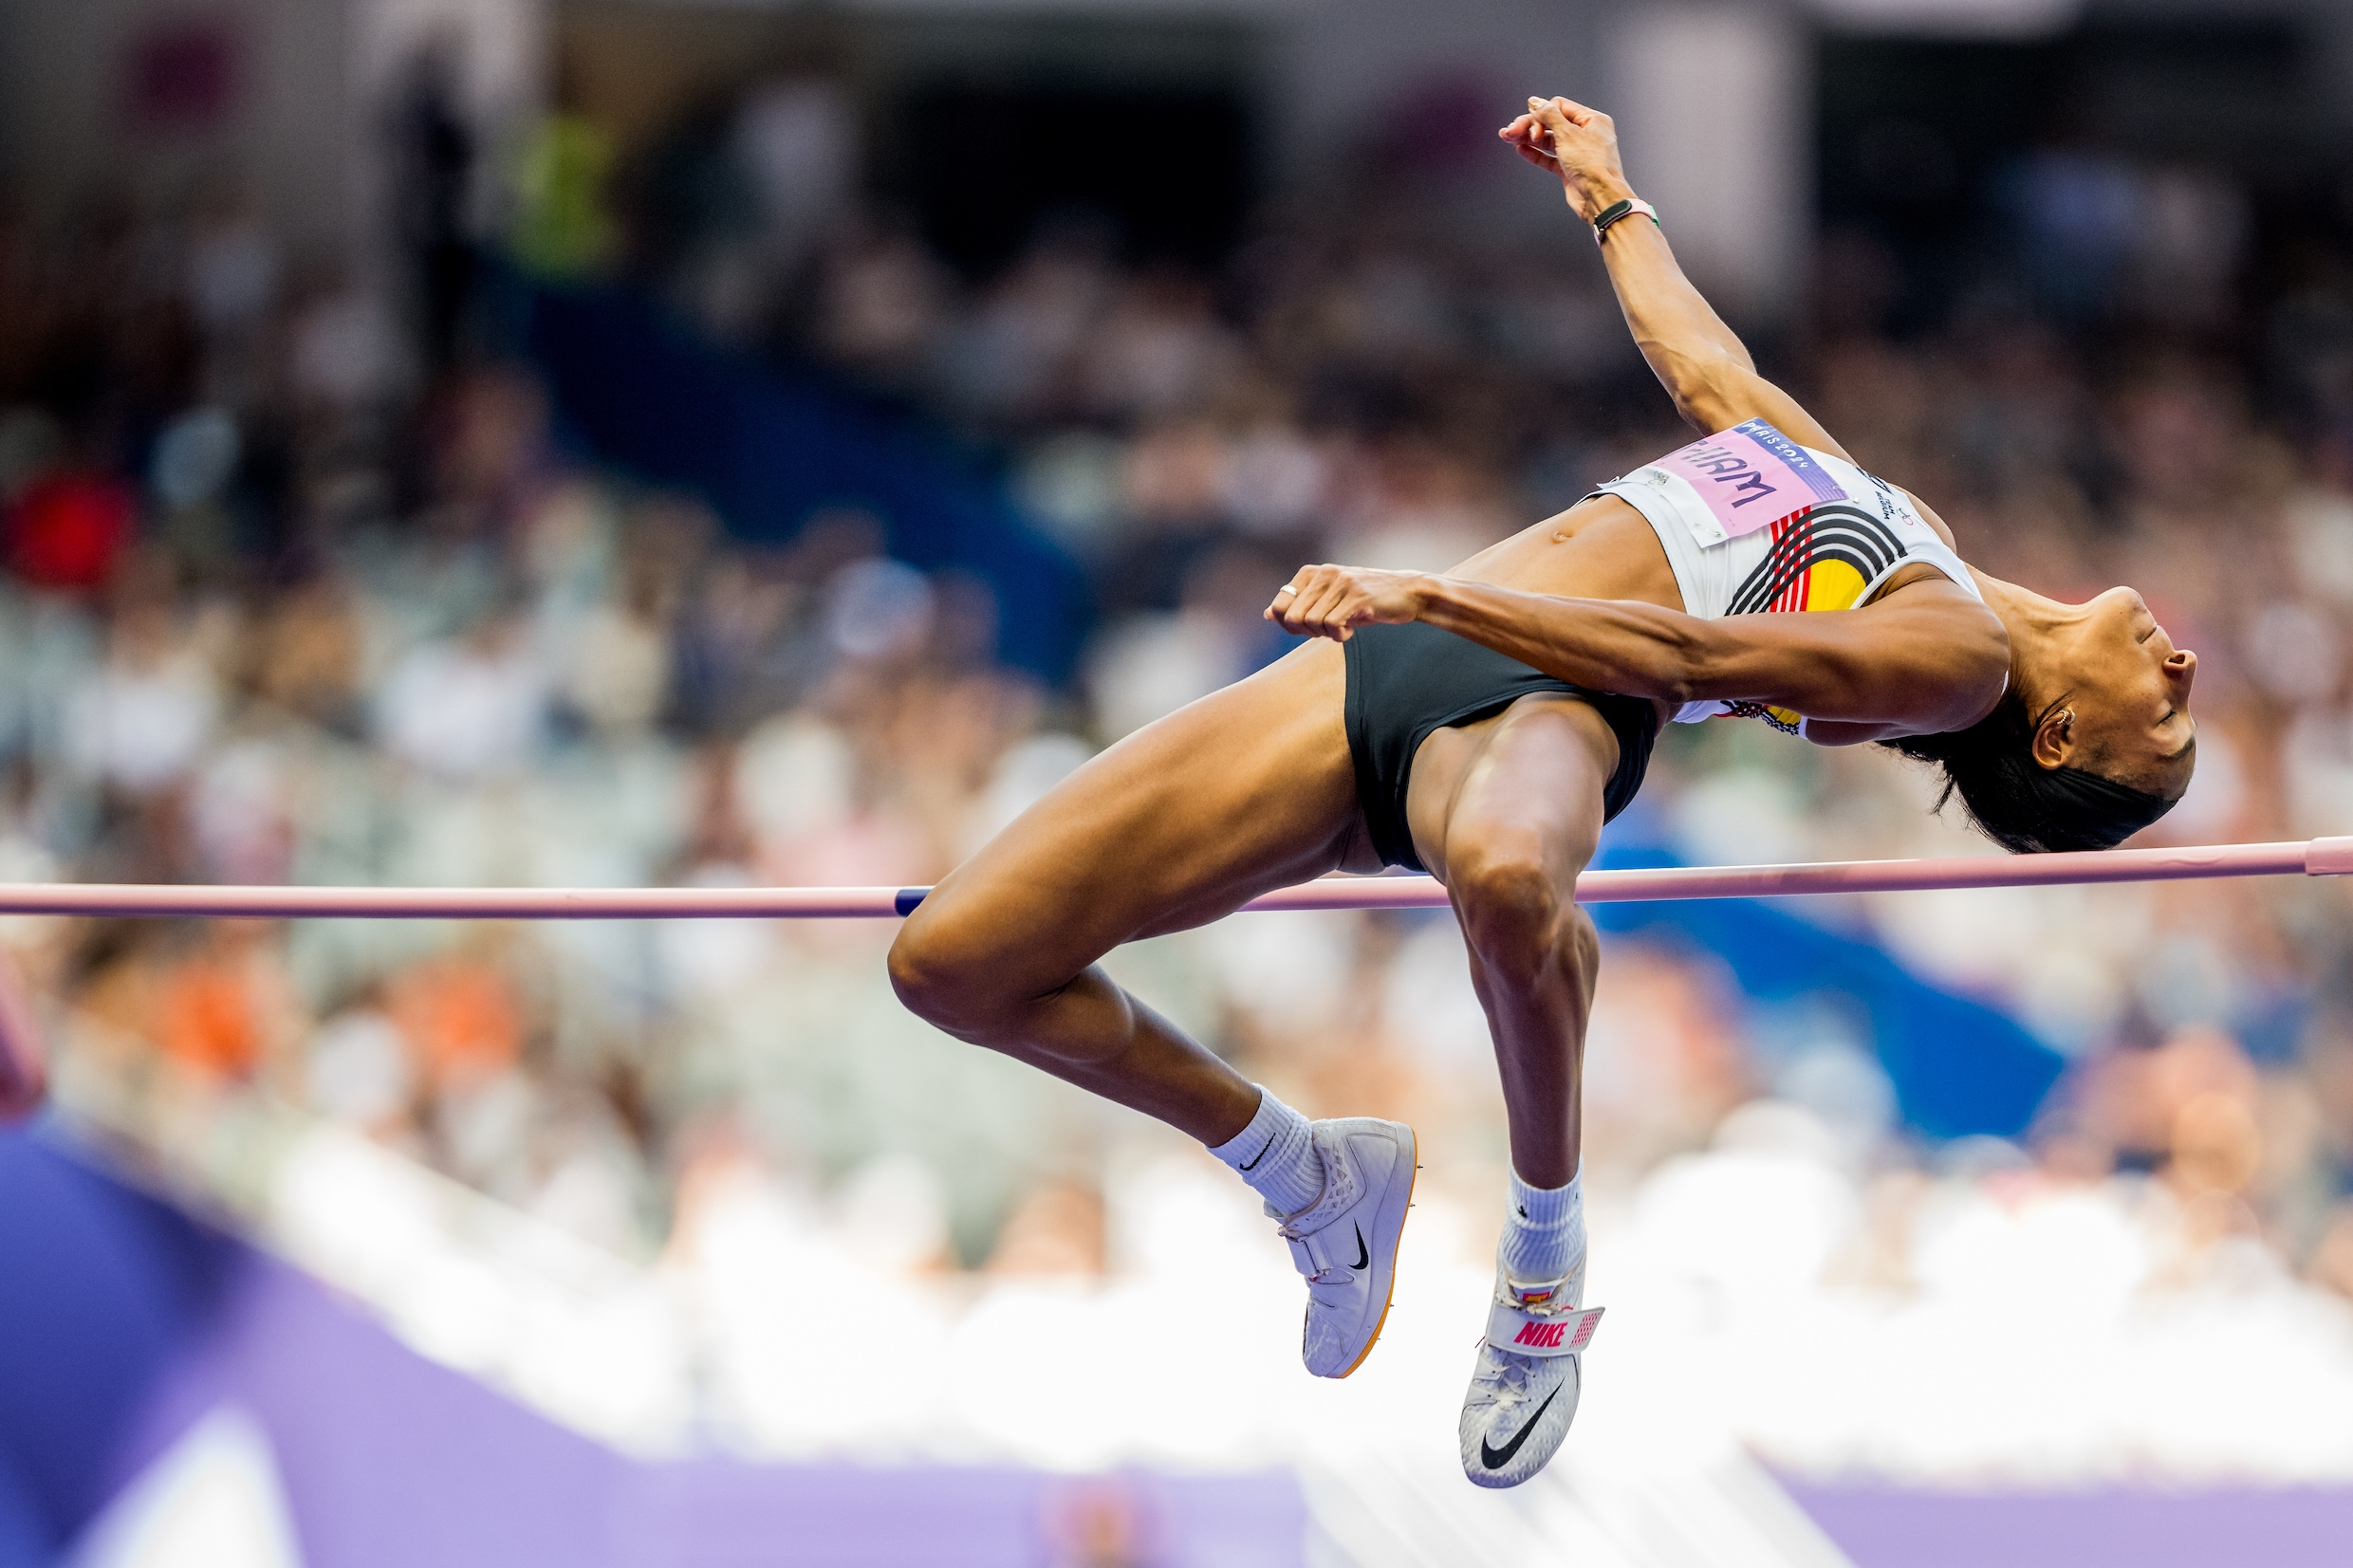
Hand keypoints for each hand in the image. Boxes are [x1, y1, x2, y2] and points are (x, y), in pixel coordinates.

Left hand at [1264, 564, 1429, 641]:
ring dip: (1324, 635)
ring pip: (1311, 621)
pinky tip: (1350, 632)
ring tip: (1341, 630)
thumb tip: (1267, 614)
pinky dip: (1338, 636)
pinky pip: (1332, 624)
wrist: (1407, 594)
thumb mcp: (1328, 602)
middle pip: (1292, 617)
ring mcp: (1341, 582)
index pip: (1279, 606)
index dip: (1289, 627)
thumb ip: (1299, 606)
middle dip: (1305, 632)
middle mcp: (1323, 573)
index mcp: (1311, 573)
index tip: (1309, 629)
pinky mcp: (1357, 595)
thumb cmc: (1365, 602)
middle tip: (1326, 632)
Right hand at [1498, 95, 1631, 222]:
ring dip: (1529, 138)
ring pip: (1548, 140)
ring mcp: (1577, 152)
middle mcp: (1586, 134)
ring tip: (1510, 137)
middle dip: (1530, 126)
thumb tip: (1536, 102)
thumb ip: (1549, 116)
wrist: (1599, 196)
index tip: (1529, 123)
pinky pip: (1549, 157)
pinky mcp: (1569, 168)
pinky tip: (1522, 149)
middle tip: (1512, 130)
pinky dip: (1535, 153)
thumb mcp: (1568, 134)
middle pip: (1551, 123)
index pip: (1560, 107)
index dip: (1542, 113)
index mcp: (1592, 120)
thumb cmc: (1593, 167)